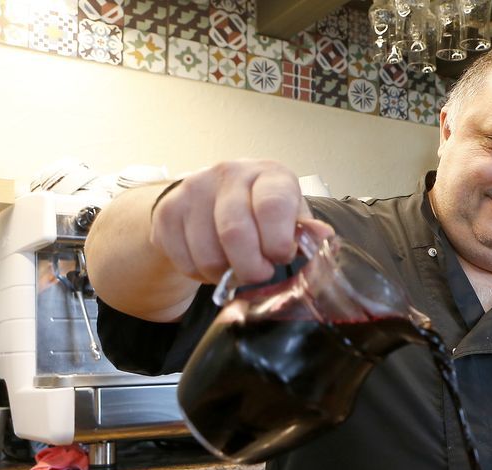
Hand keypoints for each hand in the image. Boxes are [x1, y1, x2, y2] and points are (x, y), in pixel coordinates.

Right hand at [150, 160, 333, 285]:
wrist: (213, 200)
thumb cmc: (263, 212)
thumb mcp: (291, 217)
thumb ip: (306, 230)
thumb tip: (323, 235)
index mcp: (269, 174)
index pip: (272, 206)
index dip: (278, 243)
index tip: (281, 257)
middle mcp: (229, 173)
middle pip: (235, 233)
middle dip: (251, 267)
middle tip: (259, 274)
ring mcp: (194, 189)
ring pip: (207, 253)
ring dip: (225, 274)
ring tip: (236, 267)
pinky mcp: (168, 211)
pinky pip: (185, 260)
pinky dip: (201, 274)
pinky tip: (214, 263)